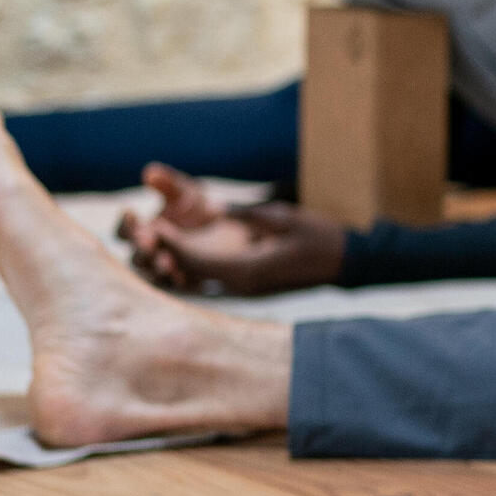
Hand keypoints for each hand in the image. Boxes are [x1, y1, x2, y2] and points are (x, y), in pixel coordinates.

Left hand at [118, 164, 349, 295]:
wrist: (349, 262)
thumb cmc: (321, 238)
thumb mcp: (282, 218)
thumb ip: (246, 214)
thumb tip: (212, 207)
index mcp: (248, 272)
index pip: (195, 262)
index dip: (171, 243)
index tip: (153, 224)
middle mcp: (243, 285)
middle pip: (191, 274)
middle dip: (167, 255)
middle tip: (146, 233)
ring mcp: (247, 288)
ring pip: (200, 279)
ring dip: (178, 263)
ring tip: (158, 243)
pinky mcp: (251, 285)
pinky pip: (214, 278)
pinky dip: (196, 266)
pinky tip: (185, 253)